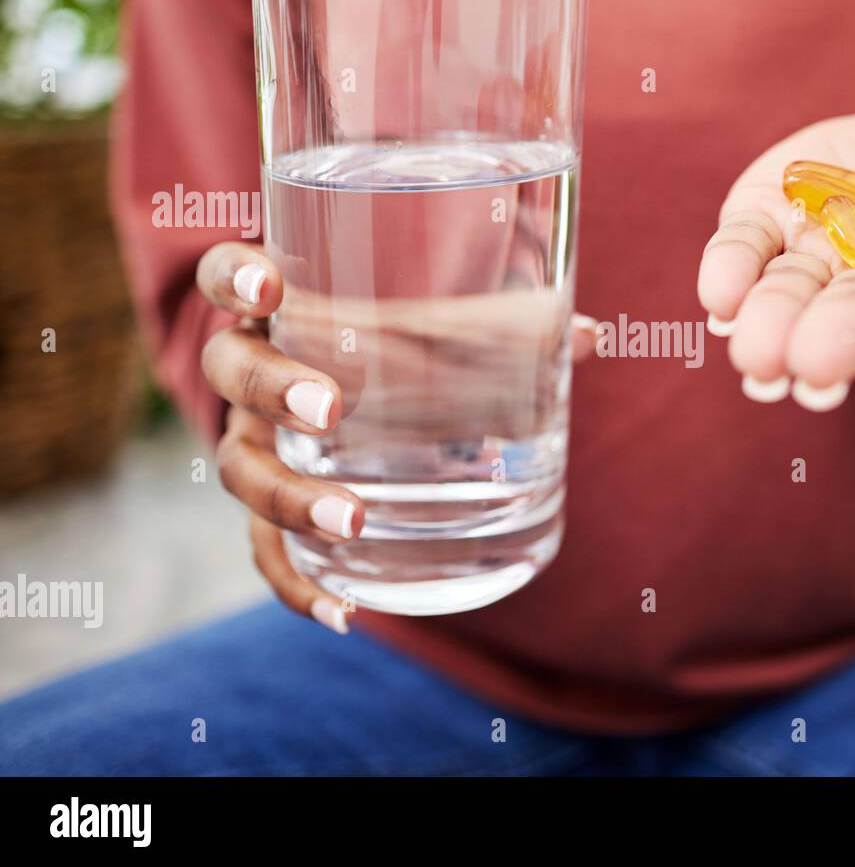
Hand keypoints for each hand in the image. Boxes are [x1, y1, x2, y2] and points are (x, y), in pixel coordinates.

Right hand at [196, 241, 594, 631]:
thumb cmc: (394, 340)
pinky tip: (344, 612)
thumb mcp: (442, 322)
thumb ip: (507, 327)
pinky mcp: (268, 506)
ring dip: (289, 497)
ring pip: (239, 467)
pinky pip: (265, 549)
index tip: (273, 288)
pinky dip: (299, 584)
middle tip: (329, 408)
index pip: (230, 273)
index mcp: (282, 306)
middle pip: (229, 371)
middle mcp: (251, 370)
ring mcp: (252, 440)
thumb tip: (593, 337)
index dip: (237, 277)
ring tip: (351, 520)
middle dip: (271, 389)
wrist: (348, 389)